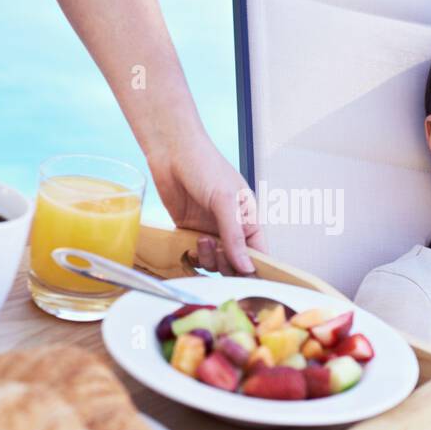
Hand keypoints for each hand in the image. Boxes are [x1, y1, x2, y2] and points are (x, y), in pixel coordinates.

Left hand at [149, 136, 264, 274]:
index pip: (259, 253)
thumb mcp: (225, 201)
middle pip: (237, 264)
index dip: (254, 268)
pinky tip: (191, 243)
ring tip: (201, 239)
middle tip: (219, 253)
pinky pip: (196, 256)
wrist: (171, 152)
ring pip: (216, 264)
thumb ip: (235, 236)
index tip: (245, 277)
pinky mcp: (190, 232)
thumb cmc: (204, 164)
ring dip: (209, 259)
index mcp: (249, 219)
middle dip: (228, 265)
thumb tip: (246, 266)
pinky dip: (194, 257)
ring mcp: (211, 231)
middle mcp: (232, 228)